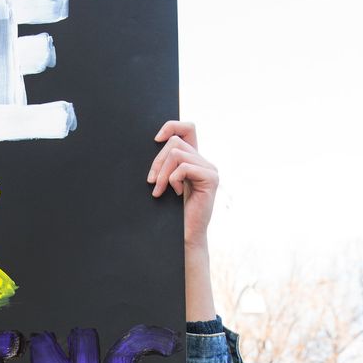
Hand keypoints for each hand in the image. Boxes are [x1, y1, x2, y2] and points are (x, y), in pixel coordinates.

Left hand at [148, 121, 217, 321]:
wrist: (185, 236)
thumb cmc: (172, 214)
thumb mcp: (166, 184)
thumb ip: (165, 165)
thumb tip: (154, 145)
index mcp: (194, 160)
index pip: (188, 128)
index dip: (172, 126)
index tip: (155, 139)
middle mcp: (204, 161)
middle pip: (176, 142)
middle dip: (157, 161)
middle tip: (151, 182)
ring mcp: (210, 169)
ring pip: (177, 154)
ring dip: (163, 173)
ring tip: (160, 191)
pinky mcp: (211, 178)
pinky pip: (184, 167)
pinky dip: (173, 180)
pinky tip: (176, 194)